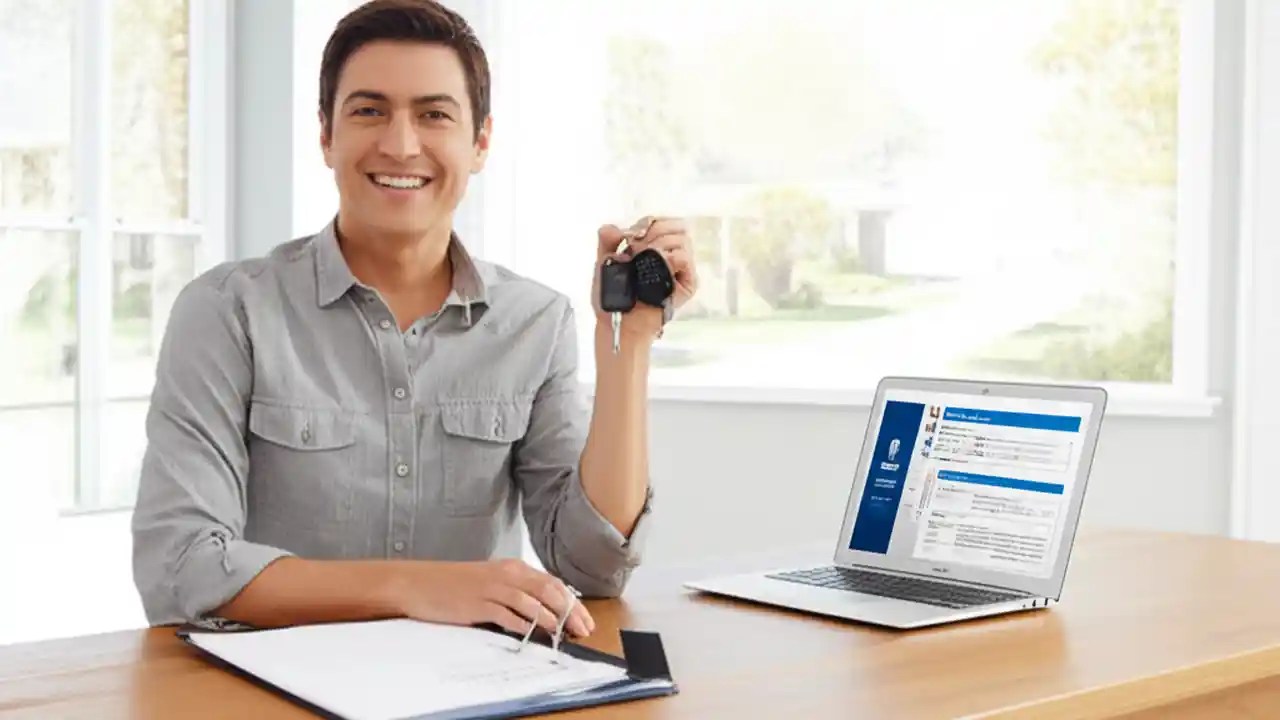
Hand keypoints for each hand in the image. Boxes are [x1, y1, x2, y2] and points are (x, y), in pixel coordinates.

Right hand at [389, 559, 594, 638]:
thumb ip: (516, 591)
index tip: (585, 619)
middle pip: (549, 592)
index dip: (572, 602)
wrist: (419, 582)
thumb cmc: (455, 584)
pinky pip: (509, 615)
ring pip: (533, 603)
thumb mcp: (491, 581)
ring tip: (565, 635)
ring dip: (552, 620)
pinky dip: (526, 626)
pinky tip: (536, 635)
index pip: (553, 583)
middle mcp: (508, 575)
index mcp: (513, 568)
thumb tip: (543, 610)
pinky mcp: (479, 604)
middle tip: (583, 631)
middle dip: (570, 613)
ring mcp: (493, 588)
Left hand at [592, 216, 698, 338]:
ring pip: (682, 239)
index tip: (632, 235)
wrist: (618, 323)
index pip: (662, 221)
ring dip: (660, 243)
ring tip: (644, 258)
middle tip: (637, 247)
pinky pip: (685, 258)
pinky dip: (670, 257)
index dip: (648, 222)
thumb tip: (614, 227)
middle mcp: (670, 256)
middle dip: (654, 230)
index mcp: (653, 247)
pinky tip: (658, 264)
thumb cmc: (612, 298)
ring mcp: (680, 270)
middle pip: (676, 226)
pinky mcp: (687, 284)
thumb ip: (606, 240)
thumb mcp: (604, 263)